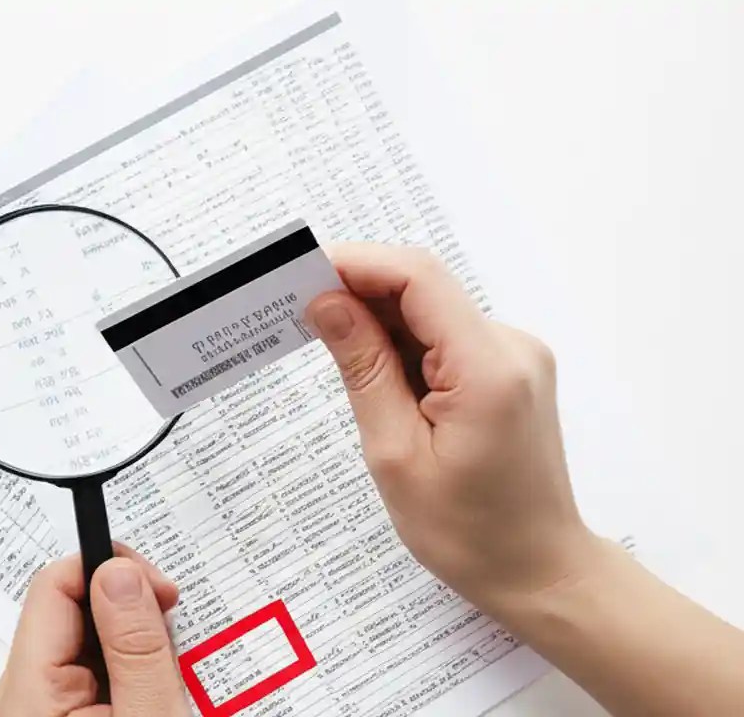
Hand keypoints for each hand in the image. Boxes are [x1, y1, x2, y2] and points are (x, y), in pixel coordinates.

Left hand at [0, 545, 187, 716]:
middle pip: (69, 613)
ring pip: (77, 644)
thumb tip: (119, 573)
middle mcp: (13, 698)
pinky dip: (115, 675)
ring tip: (160, 685)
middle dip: (128, 616)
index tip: (159, 590)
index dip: (112, 572)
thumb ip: (135, 647)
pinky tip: (141, 700)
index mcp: (28, 694)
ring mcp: (25, 710)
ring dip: (125, 649)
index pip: (54, 584)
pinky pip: (77, 674)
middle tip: (172, 645)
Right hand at [304, 244, 604, 612]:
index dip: (356, 264)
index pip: (418, 278)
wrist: (539, 570)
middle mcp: (511, 349)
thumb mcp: (396, 454)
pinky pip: (444, 338)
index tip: (300, 274)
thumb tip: (327, 304)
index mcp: (488, 370)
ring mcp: (514, 357)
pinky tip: (376, 384)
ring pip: (429, 313)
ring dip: (376, 325)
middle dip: (356, 292)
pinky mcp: (507, 370)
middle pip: (422, 289)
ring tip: (333, 363)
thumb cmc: (470, 533)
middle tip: (295, 313)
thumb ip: (363, 369)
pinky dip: (401, 348)